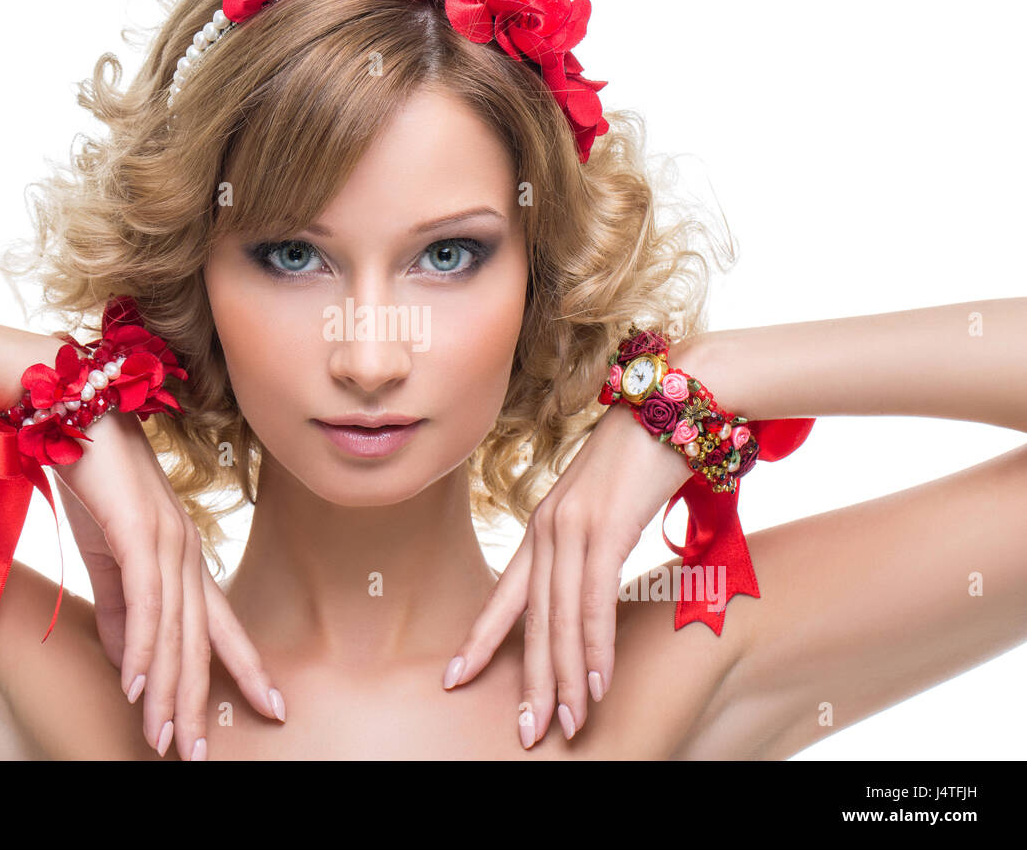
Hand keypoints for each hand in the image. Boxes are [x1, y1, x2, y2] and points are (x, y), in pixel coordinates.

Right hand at [51, 409, 284, 758]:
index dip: (245, 667)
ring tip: (163, 741)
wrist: (70, 411)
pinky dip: (140, 649)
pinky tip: (135, 688)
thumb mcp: (109, 553)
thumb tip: (128, 662)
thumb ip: (123, 605)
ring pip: (176, 631)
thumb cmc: (93, 479)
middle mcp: (187, 552)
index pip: (220, 624)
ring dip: (166, 692)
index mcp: (184, 558)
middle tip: (201, 755)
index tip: (270, 707)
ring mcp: (167, 541)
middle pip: (202, 641)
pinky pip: (146, 601)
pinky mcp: (138, 532)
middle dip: (202, 703)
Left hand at [442, 400, 695, 747]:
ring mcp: (573, 526)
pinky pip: (595, 599)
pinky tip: (596, 682)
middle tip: (526, 732)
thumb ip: (593, 543)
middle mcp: (548, 527)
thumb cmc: (648, 457)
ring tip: (567, 724)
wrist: (679, 403)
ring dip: (565, 677)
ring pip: (560, 617)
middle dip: (529, 680)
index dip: (482, 638)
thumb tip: (593, 584)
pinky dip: (595, 646)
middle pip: (531, 618)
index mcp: (544, 525)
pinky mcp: (606, 526)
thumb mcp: (608, 506)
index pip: (507, 594)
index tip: (457, 677)